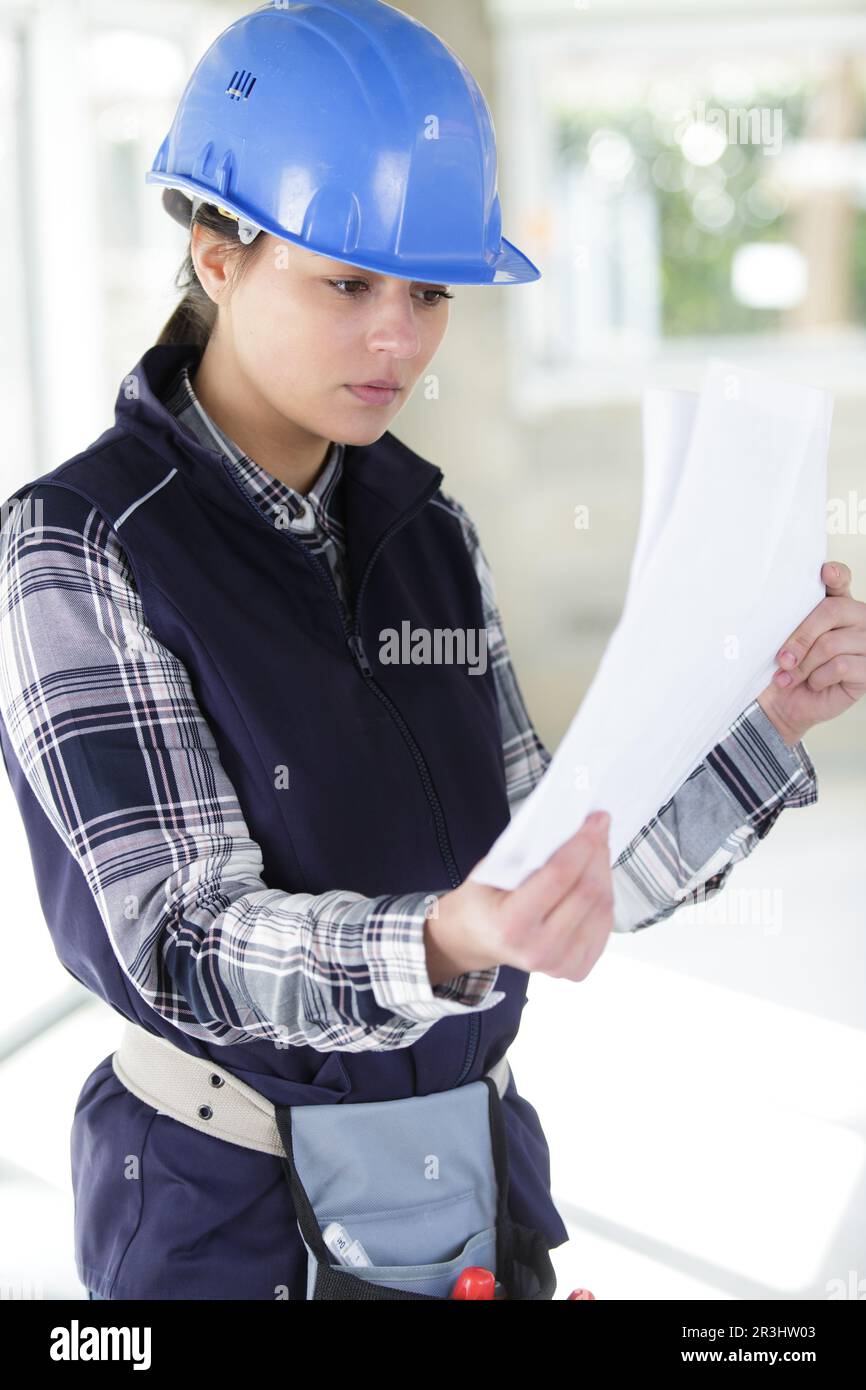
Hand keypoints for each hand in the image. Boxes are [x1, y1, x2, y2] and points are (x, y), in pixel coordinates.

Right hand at [426, 812, 613, 984]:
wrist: (475, 939)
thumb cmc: (482, 900)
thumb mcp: (491, 868)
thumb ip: (528, 851)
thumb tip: (571, 827)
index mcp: (512, 925)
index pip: (560, 877)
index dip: (583, 843)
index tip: (596, 820)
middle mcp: (538, 950)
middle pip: (587, 892)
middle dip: (597, 853)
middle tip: (598, 829)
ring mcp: (559, 964)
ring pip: (602, 907)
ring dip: (603, 872)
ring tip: (596, 850)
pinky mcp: (576, 968)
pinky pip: (605, 925)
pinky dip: (604, 895)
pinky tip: (594, 879)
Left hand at [756, 561, 865, 744]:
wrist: (782, 702)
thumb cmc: (784, 666)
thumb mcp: (781, 639)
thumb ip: (789, 618)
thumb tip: (782, 608)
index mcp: (834, 603)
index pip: (840, 579)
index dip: (835, 574)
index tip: (825, 572)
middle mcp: (856, 618)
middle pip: (831, 611)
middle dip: (800, 637)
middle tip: (782, 659)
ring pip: (831, 644)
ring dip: (804, 665)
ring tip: (789, 677)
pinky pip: (840, 666)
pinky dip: (818, 678)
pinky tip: (813, 684)